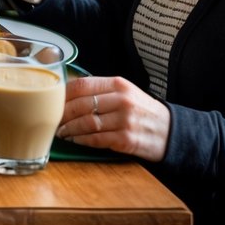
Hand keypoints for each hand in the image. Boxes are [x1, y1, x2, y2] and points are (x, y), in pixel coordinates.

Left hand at [57, 76, 171, 162]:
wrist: (172, 132)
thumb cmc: (142, 111)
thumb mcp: (125, 93)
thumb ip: (100, 91)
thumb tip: (66, 93)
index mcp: (118, 84)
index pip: (81, 85)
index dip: (62, 94)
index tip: (52, 101)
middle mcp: (121, 100)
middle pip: (80, 105)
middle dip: (62, 114)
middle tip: (52, 119)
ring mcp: (125, 120)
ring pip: (86, 123)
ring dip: (69, 129)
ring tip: (60, 131)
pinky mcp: (126, 139)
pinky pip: (96, 139)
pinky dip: (81, 140)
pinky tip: (74, 140)